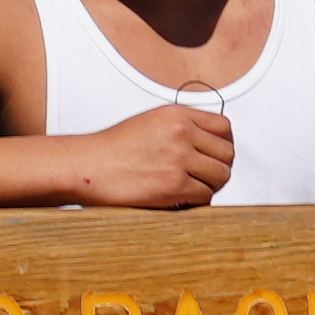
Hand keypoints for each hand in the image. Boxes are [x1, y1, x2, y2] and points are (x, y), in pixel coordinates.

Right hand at [63, 101, 235, 210]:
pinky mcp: (174, 185)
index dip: (223, 144)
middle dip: (218, 167)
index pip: (224, 127)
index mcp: (177, 115)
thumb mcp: (150, 122)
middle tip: (204, 175)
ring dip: (210, 185)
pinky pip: (205, 196)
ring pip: (220, 176)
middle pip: (227, 153)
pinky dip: (196, 200)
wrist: (88, 166)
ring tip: (192, 187)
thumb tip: (207, 142)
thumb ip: (181, 127)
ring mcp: (179, 159)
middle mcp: (181, 133)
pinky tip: (181, 197)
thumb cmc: (113, 148)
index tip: (215, 155)